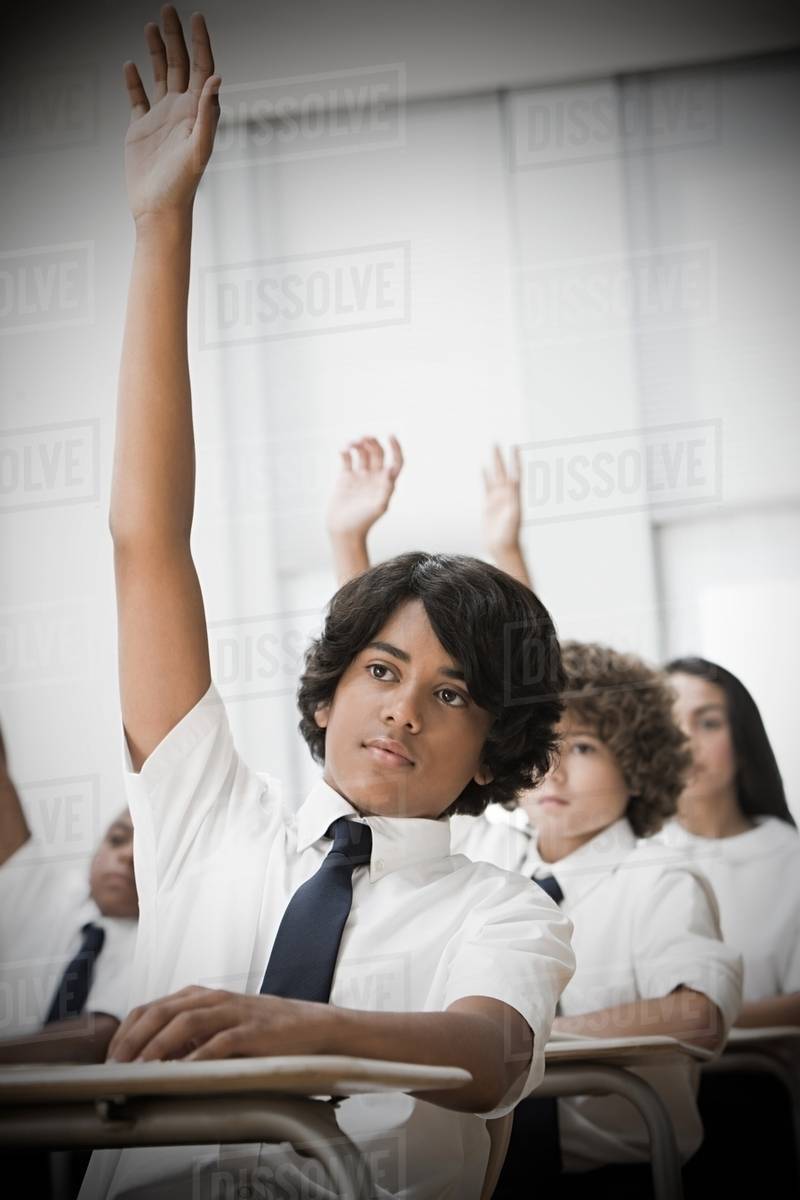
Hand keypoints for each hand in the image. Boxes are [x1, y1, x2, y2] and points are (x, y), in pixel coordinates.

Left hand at [107, 986, 329, 1062]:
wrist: (312, 1026)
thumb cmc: (264, 1031)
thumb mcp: (220, 1027)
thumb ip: (189, 1037)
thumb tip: (151, 1061)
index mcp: (200, 996)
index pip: (150, 1008)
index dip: (126, 1033)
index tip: (111, 1059)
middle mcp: (212, 999)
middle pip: (161, 1012)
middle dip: (133, 1041)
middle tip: (116, 1067)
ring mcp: (233, 1012)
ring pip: (185, 1023)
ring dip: (157, 1048)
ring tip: (140, 1070)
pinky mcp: (252, 1030)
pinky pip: (219, 1042)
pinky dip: (198, 1057)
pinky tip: (184, 1072)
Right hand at [123, 7, 220, 221]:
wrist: (159, 210)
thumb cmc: (182, 185)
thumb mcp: (199, 149)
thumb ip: (208, 114)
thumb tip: (216, 78)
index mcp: (196, 112)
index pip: (202, 69)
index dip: (200, 42)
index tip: (196, 16)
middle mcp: (181, 111)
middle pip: (180, 65)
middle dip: (175, 37)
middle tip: (168, 8)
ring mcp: (161, 118)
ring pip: (160, 76)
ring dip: (156, 51)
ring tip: (150, 26)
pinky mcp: (141, 129)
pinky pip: (137, 98)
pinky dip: (133, 80)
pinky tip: (129, 64)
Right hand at [326, 435, 403, 539]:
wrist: (344, 531)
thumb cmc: (363, 522)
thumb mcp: (378, 507)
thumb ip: (386, 489)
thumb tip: (389, 470)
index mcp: (386, 483)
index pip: (396, 461)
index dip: (396, 448)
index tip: (391, 436)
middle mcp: (374, 477)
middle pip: (377, 453)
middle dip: (372, 442)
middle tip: (364, 438)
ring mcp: (359, 476)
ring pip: (362, 453)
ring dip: (358, 444)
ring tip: (352, 443)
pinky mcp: (345, 478)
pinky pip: (347, 459)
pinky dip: (345, 451)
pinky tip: (343, 450)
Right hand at [482, 444, 521, 553]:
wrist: (502, 547)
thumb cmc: (510, 533)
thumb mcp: (514, 513)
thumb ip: (515, 495)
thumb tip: (516, 478)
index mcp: (514, 495)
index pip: (515, 472)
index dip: (515, 459)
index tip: (514, 445)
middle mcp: (507, 494)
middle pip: (502, 470)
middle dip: (500, 456)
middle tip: (496, 441)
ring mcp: (497, 498)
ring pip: (494, 476)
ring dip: (493, 463)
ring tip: (491, 450)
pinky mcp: (488, 504)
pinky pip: (486, 486)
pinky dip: (484, 477)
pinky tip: (483, 469)